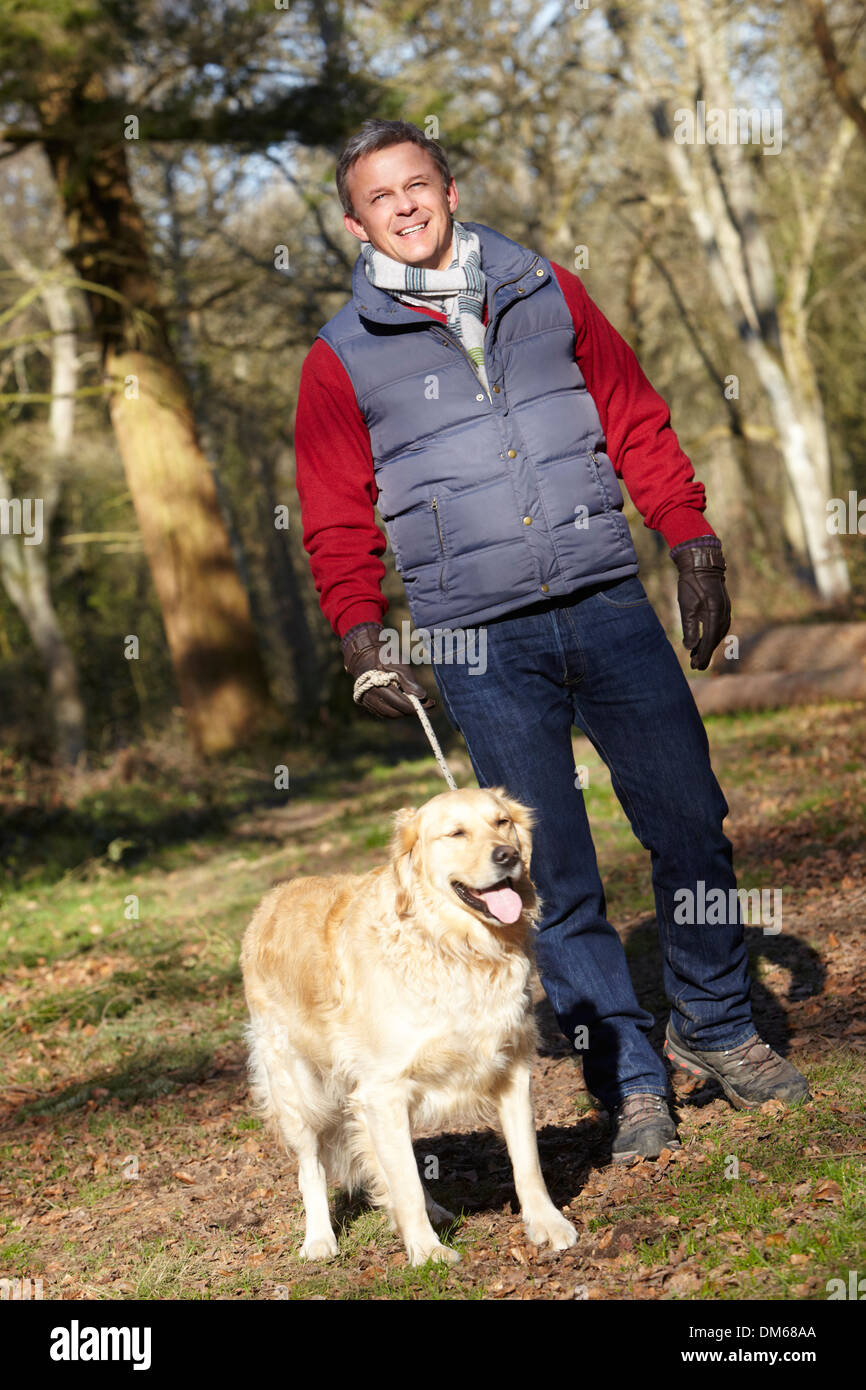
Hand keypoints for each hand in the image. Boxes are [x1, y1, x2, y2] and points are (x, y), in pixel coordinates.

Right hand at [341, 623, 435, 718]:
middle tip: (427, 705)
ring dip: (404, 711)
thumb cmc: (384, 657)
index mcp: (378, 685)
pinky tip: (405, 704)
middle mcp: (371, 696)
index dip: (416, 706)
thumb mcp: (398, 663)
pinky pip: (384, 712)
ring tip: (416, 703)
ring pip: (390, 714)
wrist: (365, 656)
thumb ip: (409, 681)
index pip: (400, 702)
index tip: (431, 705)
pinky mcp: (368, 704)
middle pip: (395, 712)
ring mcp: (368, 702)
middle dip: (412, 710)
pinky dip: (396, 710)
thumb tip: (422, 696)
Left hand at [671, 538, 730, 670]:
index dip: (703, 655)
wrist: (702, 563)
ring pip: (718, 633)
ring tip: (696, 656)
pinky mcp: (723, 606)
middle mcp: (723, 613)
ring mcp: (725, 610)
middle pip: (716, 639)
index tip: (696, 666)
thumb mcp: (687, 606)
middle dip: (705, 653)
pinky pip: (719, 626)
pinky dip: (712, 635)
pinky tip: (704, 640)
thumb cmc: (692, 584)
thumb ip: (690, 628)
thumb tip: (690, 647)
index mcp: (715, 614)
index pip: (710, 640)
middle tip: (695, 666)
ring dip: (708, 645)